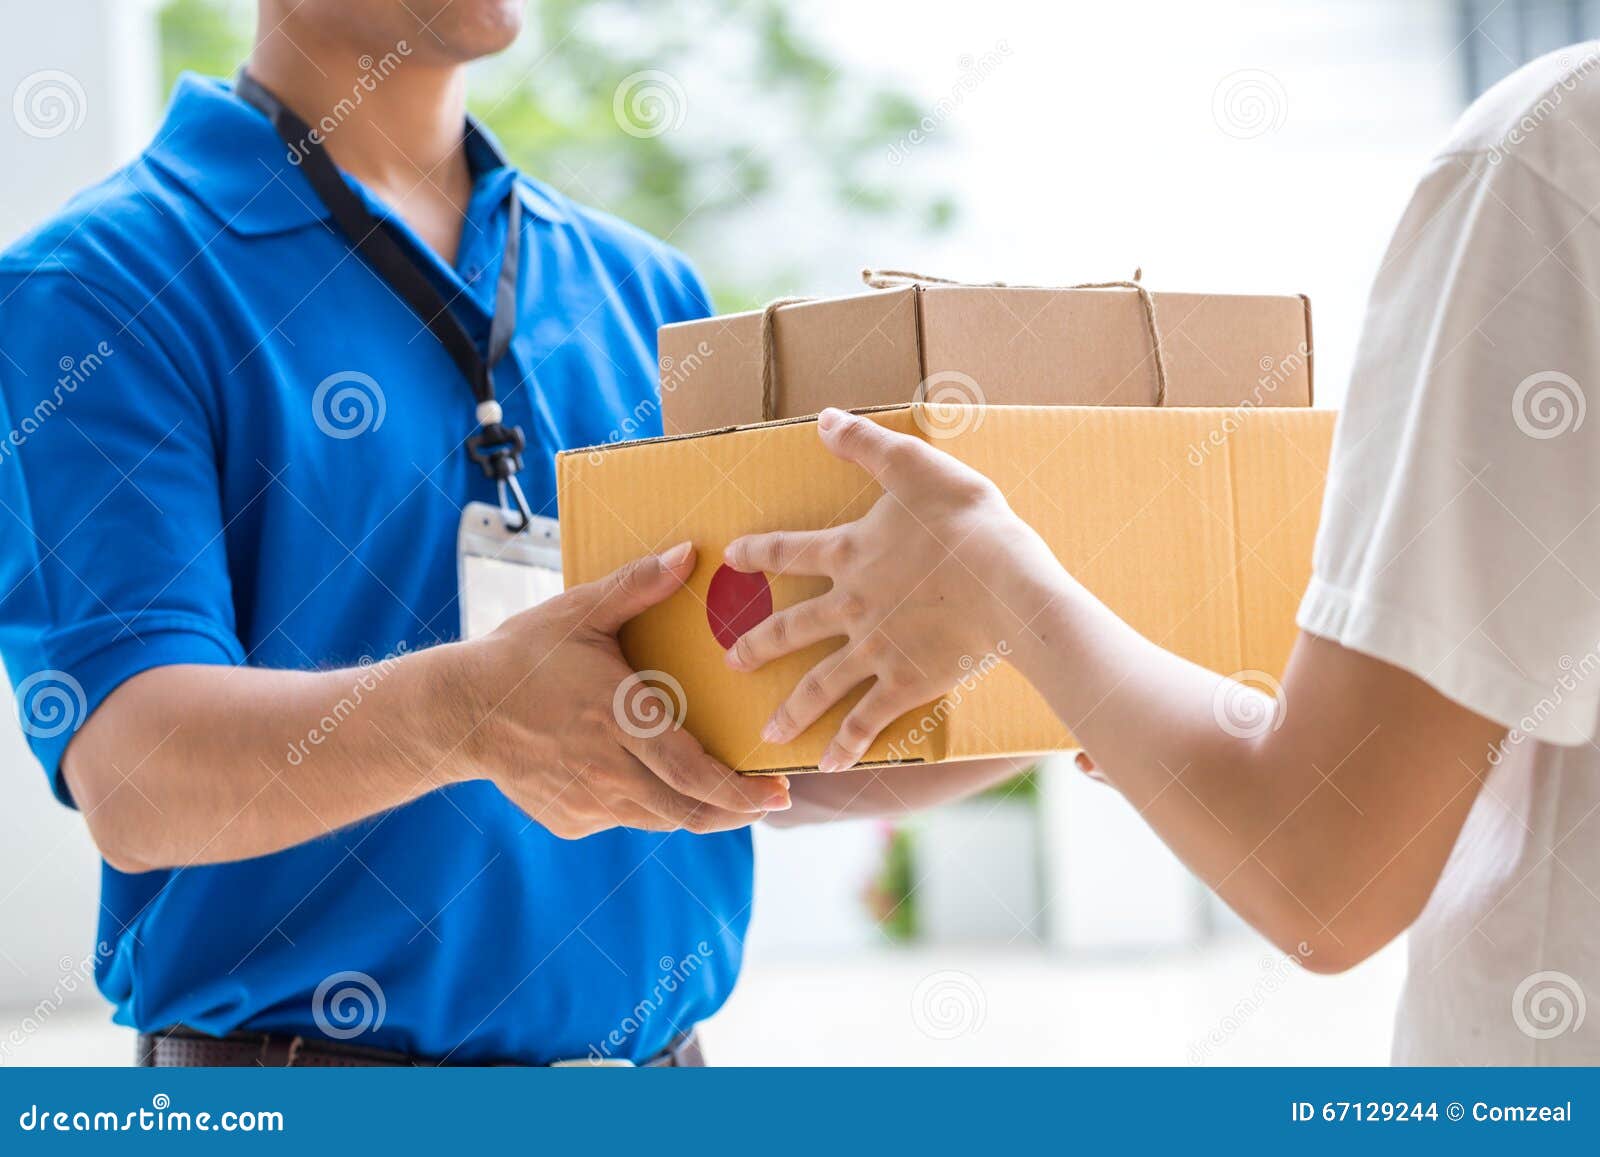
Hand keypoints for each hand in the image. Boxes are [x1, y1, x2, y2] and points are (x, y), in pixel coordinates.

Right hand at [456, 542, 790, 837]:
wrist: (457, 711)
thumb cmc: (522, 655)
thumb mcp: (579, 612)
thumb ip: (637, 586)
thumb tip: (691, 553)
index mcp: (622, 719)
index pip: (694, 773)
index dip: (741, 792)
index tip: (778, 793)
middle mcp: (609, 771)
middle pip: (689, 811)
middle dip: (737, 810)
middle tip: (769, 800)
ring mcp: (588, 802)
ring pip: (661, 819)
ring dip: (697, 809)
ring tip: (724, 792)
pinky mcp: (570, 820)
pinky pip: (624, 818)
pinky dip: (647, 804)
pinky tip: (651, 778)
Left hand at [723, 408, 1066, 771]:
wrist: (1005, 582)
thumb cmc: (966, 521)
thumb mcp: (915, 465)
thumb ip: (867, 445)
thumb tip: (823, 419)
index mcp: (849, 554)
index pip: (788, 551)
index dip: (758, 553)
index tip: (731, 559)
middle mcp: (850, 606)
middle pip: (791, 629)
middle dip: (759, 645)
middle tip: (733, 661)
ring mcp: (875, 650)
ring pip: (820, 684)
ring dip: (792, 709)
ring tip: (769, 734)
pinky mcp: (905, 684)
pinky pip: (867, 720)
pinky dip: (847, 745)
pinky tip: (829, 767)